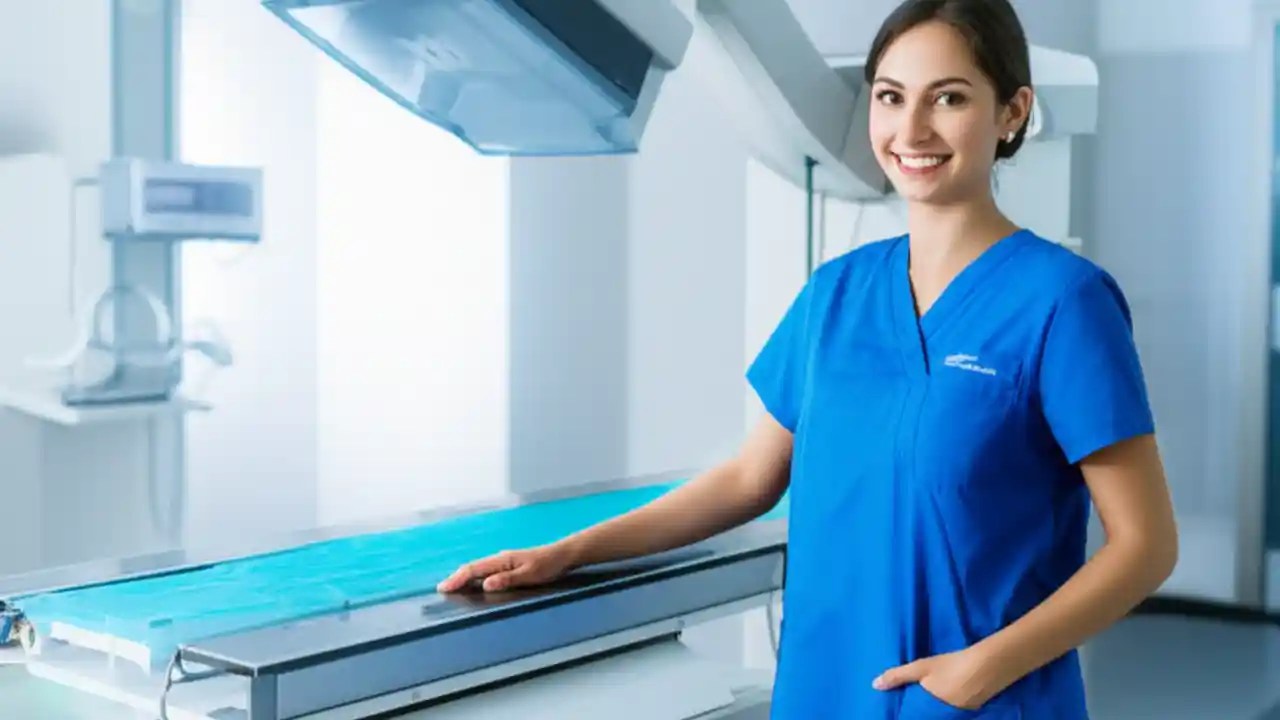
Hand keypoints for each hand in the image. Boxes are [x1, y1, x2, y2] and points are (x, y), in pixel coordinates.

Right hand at [436, 543, 575, 592]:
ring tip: (452, 588)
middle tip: (442, 590)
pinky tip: (474, 584)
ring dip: (464, 577)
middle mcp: (500, 559)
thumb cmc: (548, 565)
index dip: (458, 579)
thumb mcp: (530, 574)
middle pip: (472, 568)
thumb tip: (485, 584)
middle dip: (456, 578)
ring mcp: (504, 562)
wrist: (562, 555)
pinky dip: (475, 577)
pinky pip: (486, 571)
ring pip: (478, 569)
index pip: (474, 569)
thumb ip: (507, 579)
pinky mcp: (509, 566)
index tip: (444, 588)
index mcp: (502, 560)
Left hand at [872, 649, 1003, 709]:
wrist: (989, 666)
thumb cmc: (951, 666)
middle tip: (912, 704)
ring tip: (928, 700)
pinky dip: (948, 707)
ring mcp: (960, 716)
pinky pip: (954, 712)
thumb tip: (874, 685)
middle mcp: (945, 717)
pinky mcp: (972, 711)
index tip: (900, 712)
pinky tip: (948, 697)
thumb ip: (898, 676)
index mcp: (930, 710)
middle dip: (920, 712)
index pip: (915, 717)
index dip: (908, 714)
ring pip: (942, 714)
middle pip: (928, 716)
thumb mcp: (922, 668)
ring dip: (935, 709)